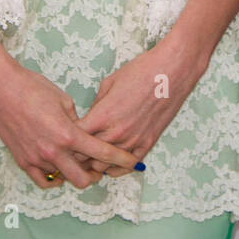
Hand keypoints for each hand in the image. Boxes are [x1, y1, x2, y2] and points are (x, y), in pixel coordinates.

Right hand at [0, 60, 135, 190]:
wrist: (0, 89)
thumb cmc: (33, 88)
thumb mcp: (64, 100)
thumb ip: (77, 121)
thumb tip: (84, 134)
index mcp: (68, 134)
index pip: (102, 153)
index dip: (121, 159)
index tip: (134, 162)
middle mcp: (53, 151)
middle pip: (83, 178)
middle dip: (97, 174)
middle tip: (102, 166)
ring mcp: (36, 159)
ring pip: (63, 179)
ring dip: (74, 173)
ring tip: (80, 163)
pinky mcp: (22, 161)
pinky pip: (43, 181)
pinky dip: (55, 178)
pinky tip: (61, 169)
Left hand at [75, 37, 206, 176]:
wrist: (172, 71)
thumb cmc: (142, 71)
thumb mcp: (110, 82)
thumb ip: (96, 105)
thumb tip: (91, 117)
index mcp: (102, 115)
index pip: (74, 138)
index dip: (67, 137)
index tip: (67, 135)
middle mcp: (115, 133)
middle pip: (85, 156)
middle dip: (78, 153)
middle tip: (76, 148)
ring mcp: (132, 141)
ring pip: (104, 166)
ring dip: (96, 161)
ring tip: (93, 156)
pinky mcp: (147, 144)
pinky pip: (126, 166)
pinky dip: (116, 167)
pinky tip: (112, 161)